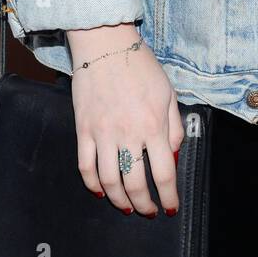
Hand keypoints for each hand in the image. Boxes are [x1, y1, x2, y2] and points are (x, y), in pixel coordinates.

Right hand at [67, 23, 183, 214]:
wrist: (106, 45)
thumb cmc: (141, 66)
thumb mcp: (168, 92)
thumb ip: (174, 126)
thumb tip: (173, 153)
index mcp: (153, 125)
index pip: (164, 173)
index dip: (169, 196)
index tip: (171, 206)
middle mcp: (128, 134)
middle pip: (135, 184)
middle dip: (144, 204)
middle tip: (149, 211)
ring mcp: (103, 134)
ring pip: (109, 181)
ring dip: (119, 201)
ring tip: (127, 207)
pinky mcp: (84, 130)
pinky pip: (85, 166)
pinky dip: (92, 184)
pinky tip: (101, 191)